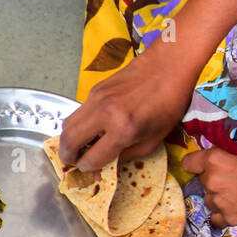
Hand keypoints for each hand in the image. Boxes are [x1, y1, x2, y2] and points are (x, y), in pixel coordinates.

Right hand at [60, 49, 194, 170]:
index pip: (91, 158)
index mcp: (123, 130)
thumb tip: (106, 165)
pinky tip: (92, 128)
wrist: (168, 67)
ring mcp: (96, 99)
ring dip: (68, 139)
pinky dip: (79, 123)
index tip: (90, 169)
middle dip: (67, 156)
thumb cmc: (169, 104)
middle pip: (69, 141)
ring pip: (67, 124)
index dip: (89, 168)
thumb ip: (127, 155)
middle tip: (73, 162)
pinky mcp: (95, 89)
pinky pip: (78, 111)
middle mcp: (104, 114)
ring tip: (79, 147)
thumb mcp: (154, 139)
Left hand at [181, 148, 236, 228]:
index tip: (205, 165)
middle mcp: (211, 181)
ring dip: (218, 197)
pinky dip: (223, 213)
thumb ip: (225, 152)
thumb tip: (213, 153)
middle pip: (202, 181)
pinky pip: (216, 217)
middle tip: (232, 179)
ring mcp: (217, 202)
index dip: (197, 163)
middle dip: (213, 179)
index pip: (189, 163)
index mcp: (214, 160)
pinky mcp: (226, 219)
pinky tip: (236, 208)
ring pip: (209, 199)